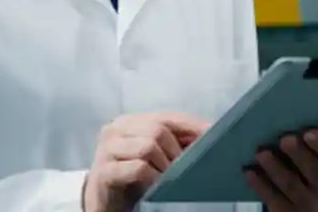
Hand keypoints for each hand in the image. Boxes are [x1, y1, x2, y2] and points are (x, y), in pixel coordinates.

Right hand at [82, 111, 209, 211]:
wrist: (105, 206)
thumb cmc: (133, 180)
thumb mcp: (155, 157)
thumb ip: (174, 143)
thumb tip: (208, 134)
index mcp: (130, 121)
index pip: (167, 116)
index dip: (192, 125)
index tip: (213, 135)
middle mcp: (115, 129)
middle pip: (158, 129)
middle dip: (177, 152)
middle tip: (186, 170)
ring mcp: (106, 150)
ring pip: (148, 146)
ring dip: (165, 166)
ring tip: (169, 180)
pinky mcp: (104, 172)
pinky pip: (139, 169)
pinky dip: (154, 179)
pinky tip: (156, 187)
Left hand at [243, 128, 317, 210]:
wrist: (307, 201)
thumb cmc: (316, 166)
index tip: (308, 132)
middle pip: (314, 173)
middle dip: (298, 155)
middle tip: (283, 139)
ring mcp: (310, 206)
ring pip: (292, 186)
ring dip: (275, 169)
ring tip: (261, 153)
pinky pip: (274, 200)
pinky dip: (261, 185)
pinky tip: (250, 171)